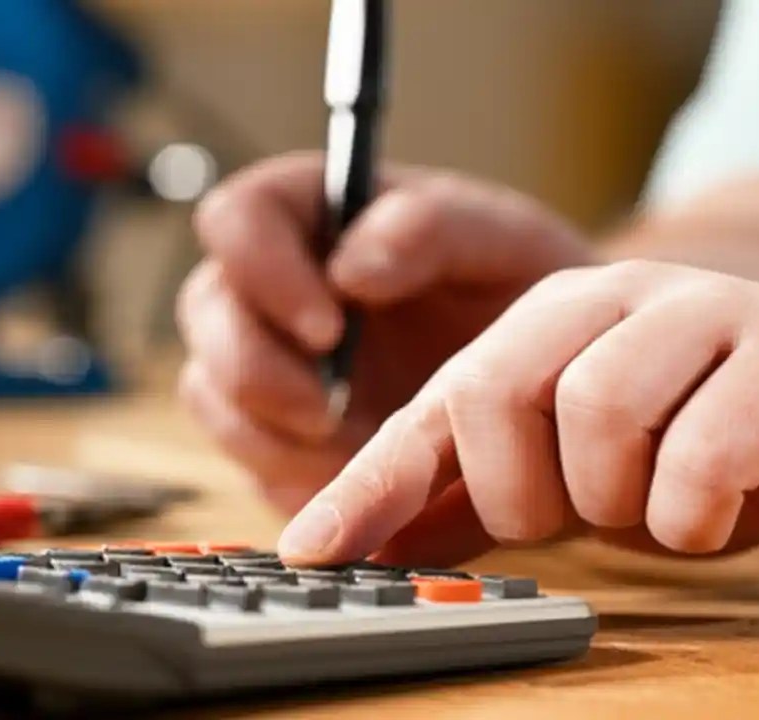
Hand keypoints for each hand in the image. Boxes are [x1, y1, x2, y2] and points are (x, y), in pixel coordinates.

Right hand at [177, 151, 590, 514]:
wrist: (553, 380)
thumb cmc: (521, 292)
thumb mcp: (502, 241)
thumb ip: (431, 229)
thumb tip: (347, 267)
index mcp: (316, 214)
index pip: (237, 215)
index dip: (259, 268)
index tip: (328, 328)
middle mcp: (274, 285)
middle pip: (205, 312)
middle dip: (254, 372)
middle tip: (326, 415)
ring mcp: (267, 363)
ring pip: (212, 396)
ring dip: (272, 436)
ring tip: (359, 452)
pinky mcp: (276, 438)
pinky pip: (250, 465)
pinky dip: (298, 482)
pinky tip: (360, 480)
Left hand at [278, 259, 758, 567]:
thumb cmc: (676, 430)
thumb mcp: (564, 467)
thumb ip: (468, 496)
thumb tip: (358, 543)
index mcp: (537, 323)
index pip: (430, 410)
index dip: (368, 486)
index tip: (311, 552)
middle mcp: (605, 300)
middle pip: (495, 390)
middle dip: (519, 486)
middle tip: (569, 511)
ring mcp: (695, 314)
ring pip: (596, 406)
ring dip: (612, 496)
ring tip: (647, 505)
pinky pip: (703, 446)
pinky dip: (687, 508)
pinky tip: (699, 512)